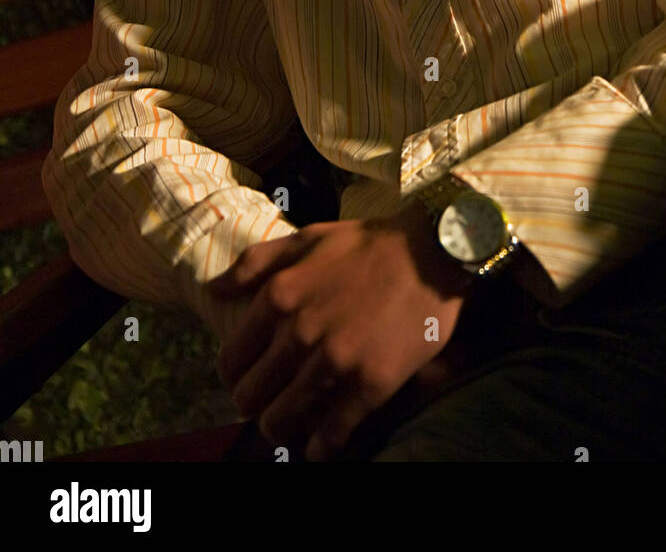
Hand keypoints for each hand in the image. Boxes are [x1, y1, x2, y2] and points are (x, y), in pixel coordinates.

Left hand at [209, 201, 474, 460]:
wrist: (433, 252)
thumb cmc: (368, 243)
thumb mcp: (306, 237)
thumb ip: (255, 263)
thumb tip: (213, 291)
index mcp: (278, 297)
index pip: (231, 360)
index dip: (236, 376)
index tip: (250, 379)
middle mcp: (299, 333)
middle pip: (250, 398)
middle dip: (256, 405)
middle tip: (272, 402)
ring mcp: (333, 362)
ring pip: (280, 423)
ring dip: (282, 430)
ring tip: (294, 426)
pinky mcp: (369, 386)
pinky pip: (330, 436)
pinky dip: (320, 448)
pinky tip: (322, 445)